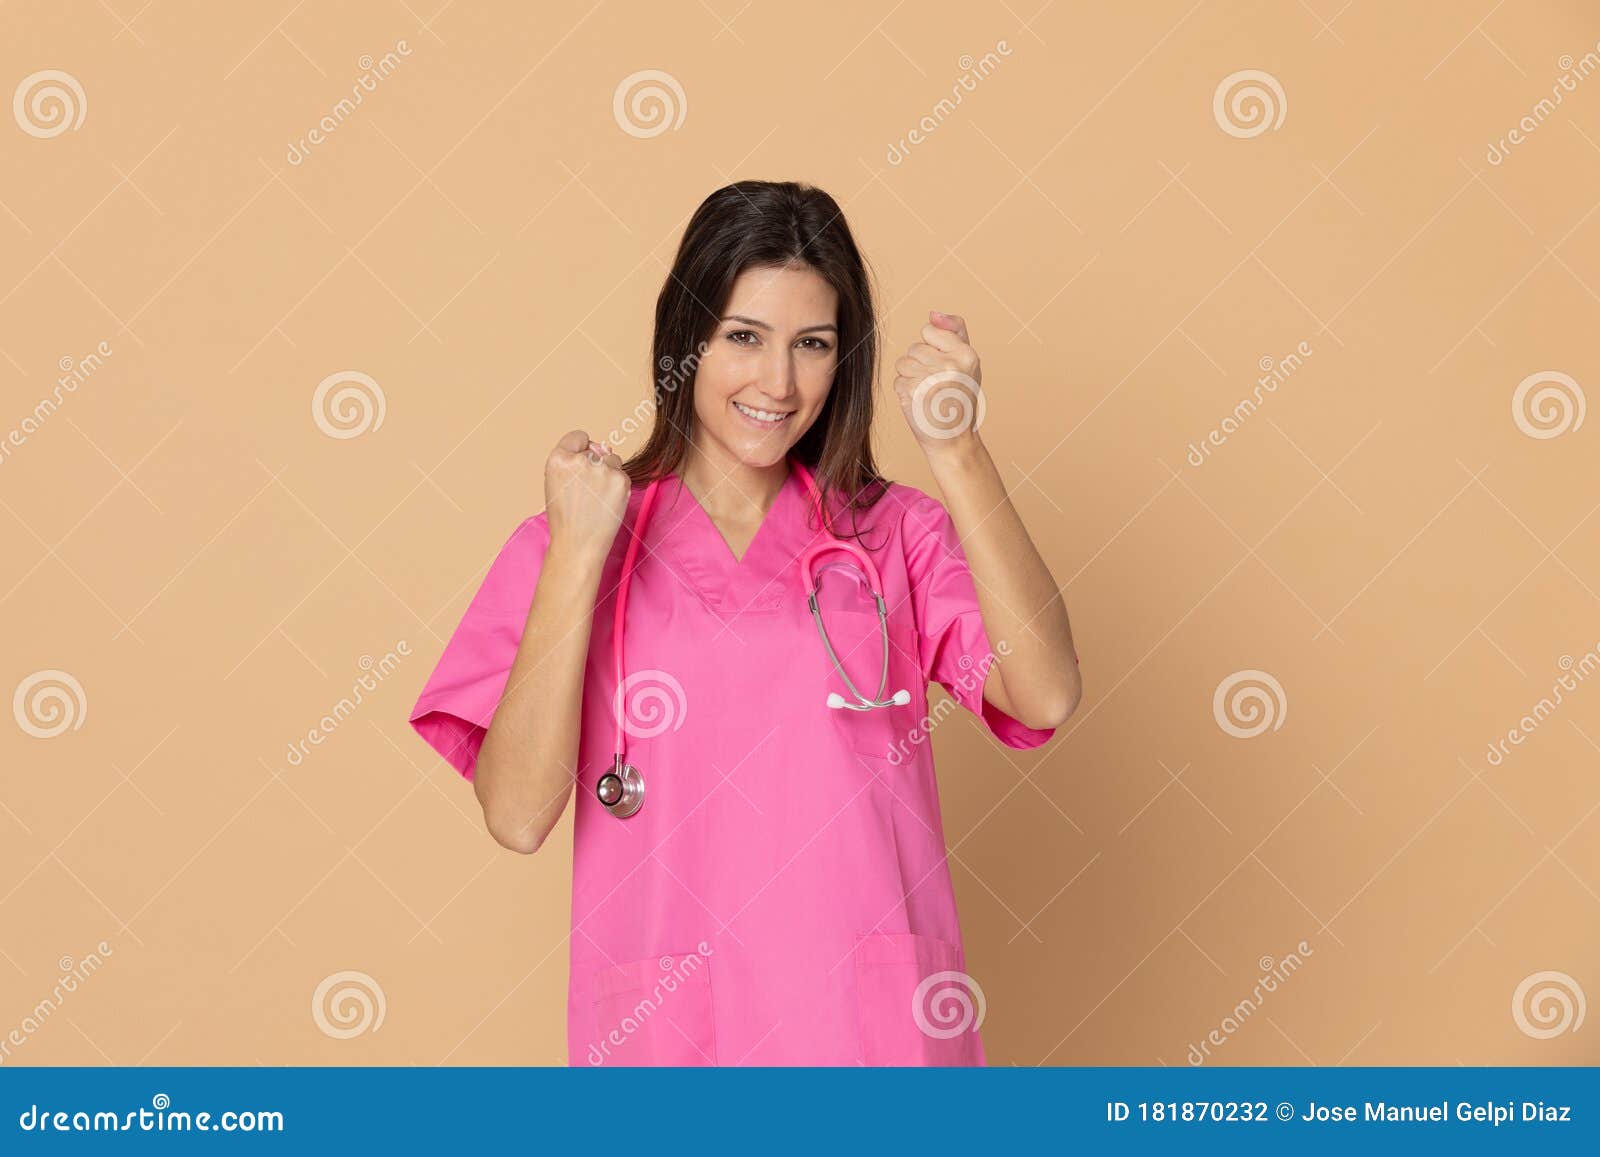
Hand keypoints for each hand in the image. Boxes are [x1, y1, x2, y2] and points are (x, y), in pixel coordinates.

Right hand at [545, 429, 629, 558]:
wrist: (578, 544)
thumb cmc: (566, 517)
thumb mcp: (557, 483)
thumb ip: (572, 461)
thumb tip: (602, 447)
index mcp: (558, 459)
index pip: (578, 437)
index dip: (581, 449)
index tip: (582, 463)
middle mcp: (579, 460)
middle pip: (597, 449)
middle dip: (596, 464)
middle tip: (588, 491)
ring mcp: (601, 469)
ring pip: (612, 460)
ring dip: (609, 474)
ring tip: (597, 498)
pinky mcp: (620, 480)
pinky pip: (623, 475)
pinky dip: (619, 487)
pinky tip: (607, 502)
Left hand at [891, 310, 986, 450]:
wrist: (954, 440)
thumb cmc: (959, 398)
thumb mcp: (967, 363)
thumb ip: (955, 332)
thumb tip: (933, 314)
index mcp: (966, 354)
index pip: (929, 330)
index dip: (932, 348)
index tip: (944, 367)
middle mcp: (950, 365)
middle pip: (914, 348)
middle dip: (921, 364)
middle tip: (937, 385)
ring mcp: (930, 379)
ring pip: (903, 363)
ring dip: (911, 377)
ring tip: (928, 393)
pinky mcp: (913, 392)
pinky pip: (898, 380)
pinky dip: (905, 392)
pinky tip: (920, 403)